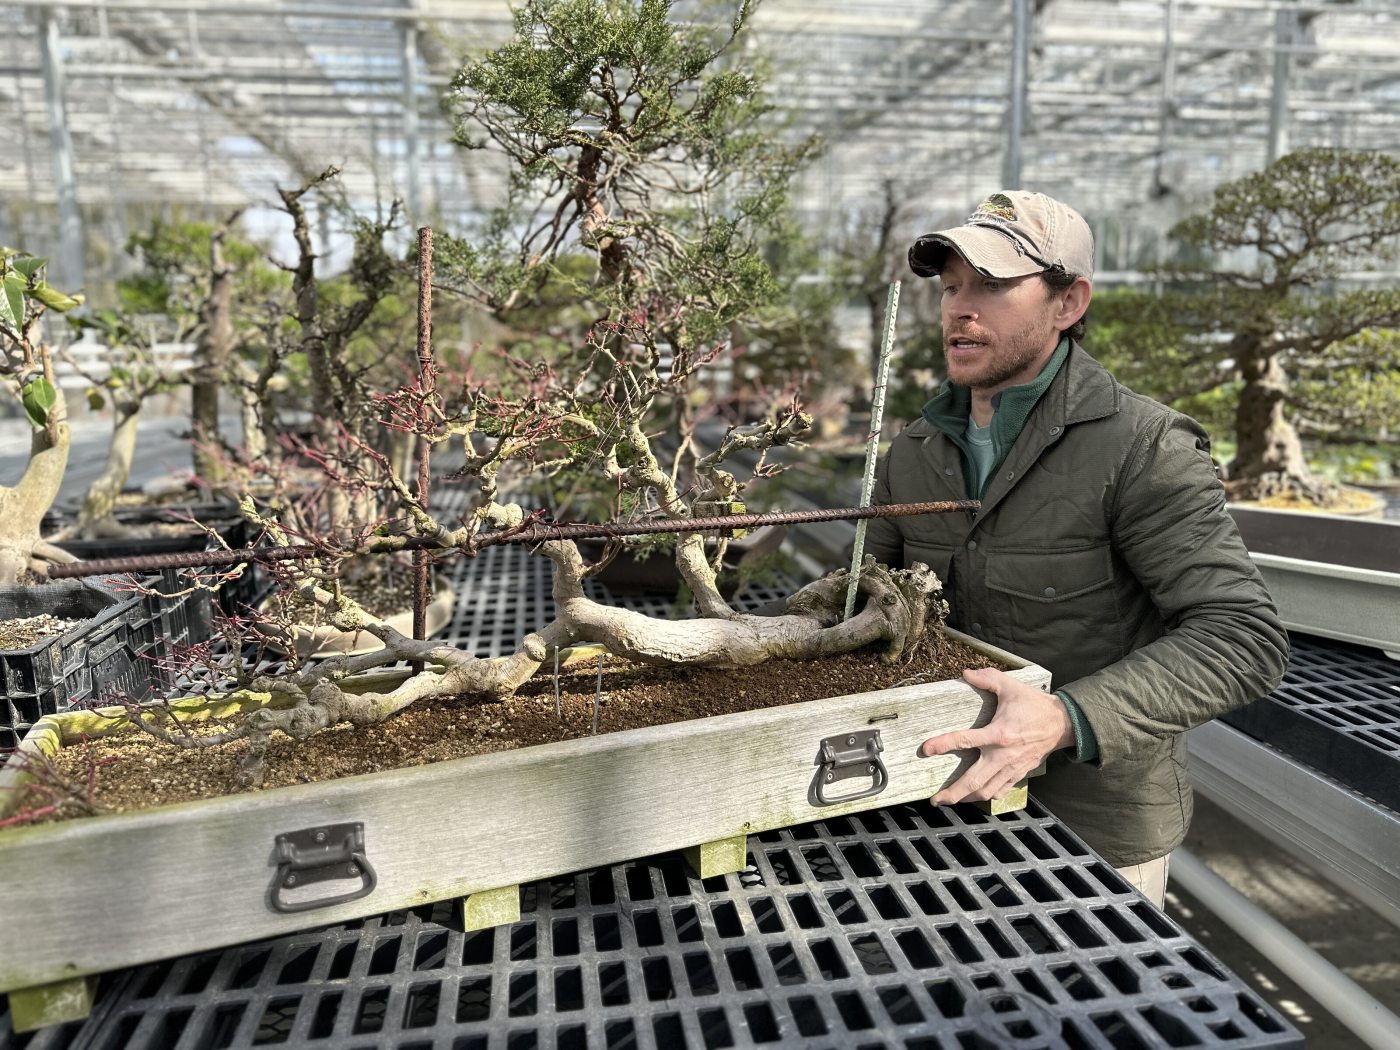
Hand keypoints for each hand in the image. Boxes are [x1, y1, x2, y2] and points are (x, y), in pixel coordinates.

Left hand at [920, 667, 1074, 804]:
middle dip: (953, 793)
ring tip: (951, 800)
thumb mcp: (1011, 686)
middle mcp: (1003, 755)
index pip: (965, 740)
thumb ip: (988, 678)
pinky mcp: (1019, 773)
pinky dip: (987, 795)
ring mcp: (1011, 768)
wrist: (1062, 724)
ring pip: (986, 791)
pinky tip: (976, 795)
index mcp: (998, 733)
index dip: (943, 745)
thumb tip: (966, 673)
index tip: (926, 750)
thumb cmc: (1035, 705)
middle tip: (936, 800)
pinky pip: (1000, 790)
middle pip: (974, 781)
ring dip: (967, 798)